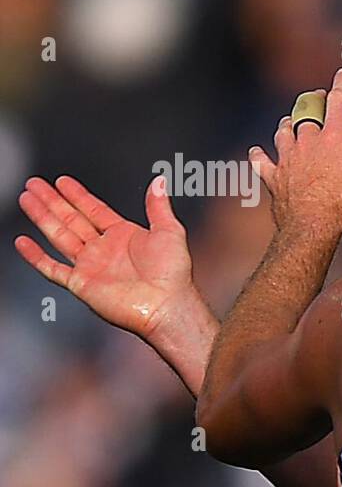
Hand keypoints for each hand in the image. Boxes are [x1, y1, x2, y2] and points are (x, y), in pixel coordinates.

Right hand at [15, 175, 205, 342]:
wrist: (165, 305)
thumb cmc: (173, 273)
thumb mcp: (170, 231)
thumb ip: (159, 206)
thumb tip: (160, 181)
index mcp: (123, 236)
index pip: (93, 210)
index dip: (77, 196)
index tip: (61, 181)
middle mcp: (104, 249)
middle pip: (71, 219)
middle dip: (52, 201)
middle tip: (34, 184)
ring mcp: (91, 266)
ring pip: (59, 236)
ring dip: (42, 218)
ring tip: (26, 199)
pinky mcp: (81, 284)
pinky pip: (52, 269)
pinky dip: (36, 256)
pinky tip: (22, 242)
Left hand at [251, 68, 341, 238]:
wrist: (313, 225)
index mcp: (335, 136)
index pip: (338, 101)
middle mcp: (308, 140)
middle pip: (307, 111)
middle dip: (313, 101)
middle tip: (316, 96)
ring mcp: (288, 158)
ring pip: (284, 131)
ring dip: (288, 123)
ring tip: (290, 120)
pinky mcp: (274, 177)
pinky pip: (262, 161)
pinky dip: (259, 155)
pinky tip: (255, 151)